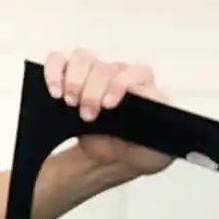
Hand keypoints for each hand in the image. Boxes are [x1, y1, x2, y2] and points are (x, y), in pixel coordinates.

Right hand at [44, 48, 173, 177]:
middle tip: (88, 114)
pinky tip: (54, 92)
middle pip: (104, 66)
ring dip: (73, 80)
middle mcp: (119, 75)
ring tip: (70, 103)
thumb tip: (156, 109)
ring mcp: (94, 75)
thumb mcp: (161, 149)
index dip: (119, 85)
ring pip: (82, 58)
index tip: (109, 106)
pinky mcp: (70, 79)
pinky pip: (58, 61)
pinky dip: (53, 72)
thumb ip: (164, 131)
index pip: (134, 72)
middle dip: (92, 91)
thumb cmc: (141, 151)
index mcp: (143, 87)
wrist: (114, 160)